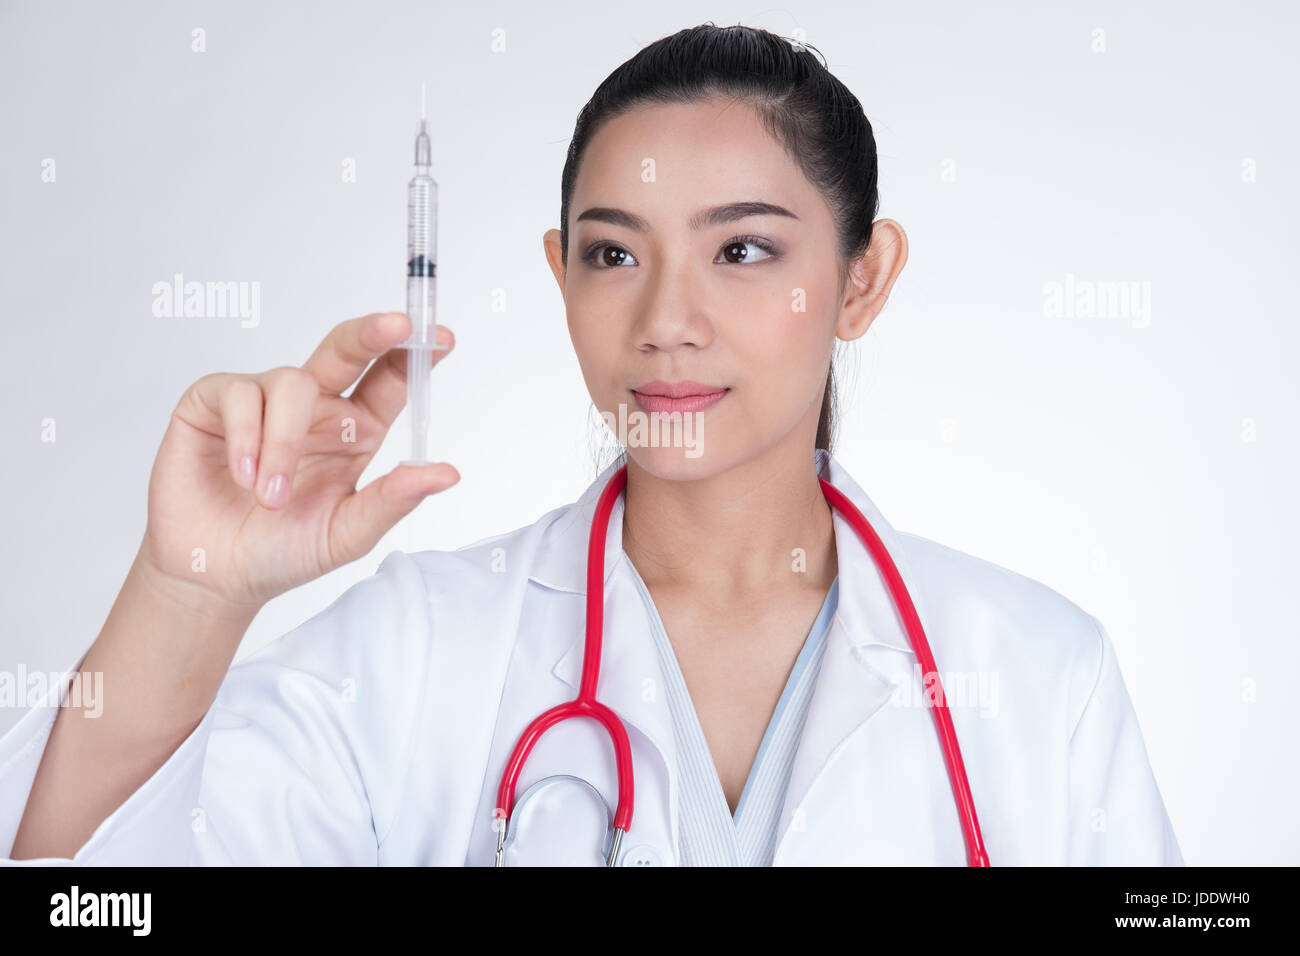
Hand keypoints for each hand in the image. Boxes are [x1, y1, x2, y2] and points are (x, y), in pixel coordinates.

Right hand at [140, 311, 458, 610]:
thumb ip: (392, 500)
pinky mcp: (214, 401)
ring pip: (291, 382)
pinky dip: (246, 438)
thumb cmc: (283, 550)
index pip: (390, 382)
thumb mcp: (347, 533)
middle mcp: (314, 406)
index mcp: (355, 430)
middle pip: (346, 350)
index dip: (414, 357)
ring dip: (284, 443)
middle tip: (396, 326)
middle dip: (371, 334)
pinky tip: (243, 476)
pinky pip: (239, 395)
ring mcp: (265, 399)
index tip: (444, 340)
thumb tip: (446, 474)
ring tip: (271, 497)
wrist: (216, 574)